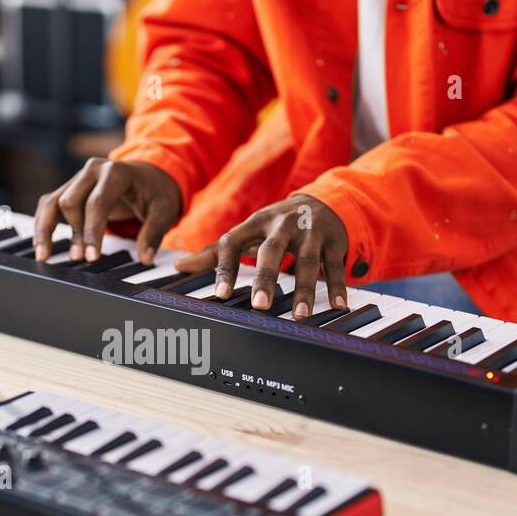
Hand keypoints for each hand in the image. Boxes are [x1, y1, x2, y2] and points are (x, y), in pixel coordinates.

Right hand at [33, 158, 181, 264]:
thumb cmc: (156, 192)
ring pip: (52, 202)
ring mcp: (78, 178)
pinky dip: (43, 224)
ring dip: (46, 230)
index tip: (91, 258)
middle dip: (74, 233)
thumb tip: (145, 259)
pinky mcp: (70, 187)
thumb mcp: (164, 211)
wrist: (151, 174)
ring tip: (43, 256)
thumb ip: (153, 234)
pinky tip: (41, 245)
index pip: (97, 203)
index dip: (92, 232)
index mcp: (116, 172)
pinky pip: (49, 204)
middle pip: (71, 202)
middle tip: (80, 259)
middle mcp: (92, 170)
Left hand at [173, 194, 348, 318]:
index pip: (234, 242)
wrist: (321, 200)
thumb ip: (215, 252)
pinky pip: (335, 265)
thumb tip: (179, 268)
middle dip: (266, 277)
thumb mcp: (246, 232)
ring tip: (300, 315)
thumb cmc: (275, 225)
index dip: (225, 267)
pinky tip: (337, 305)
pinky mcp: (334, 240)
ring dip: (304, 289)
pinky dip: (337, 285)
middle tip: (260, 305)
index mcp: (255, 223)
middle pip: (272, 251)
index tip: (220, 294)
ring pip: (307, 260)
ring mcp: (310, 232)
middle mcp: (282, 225)